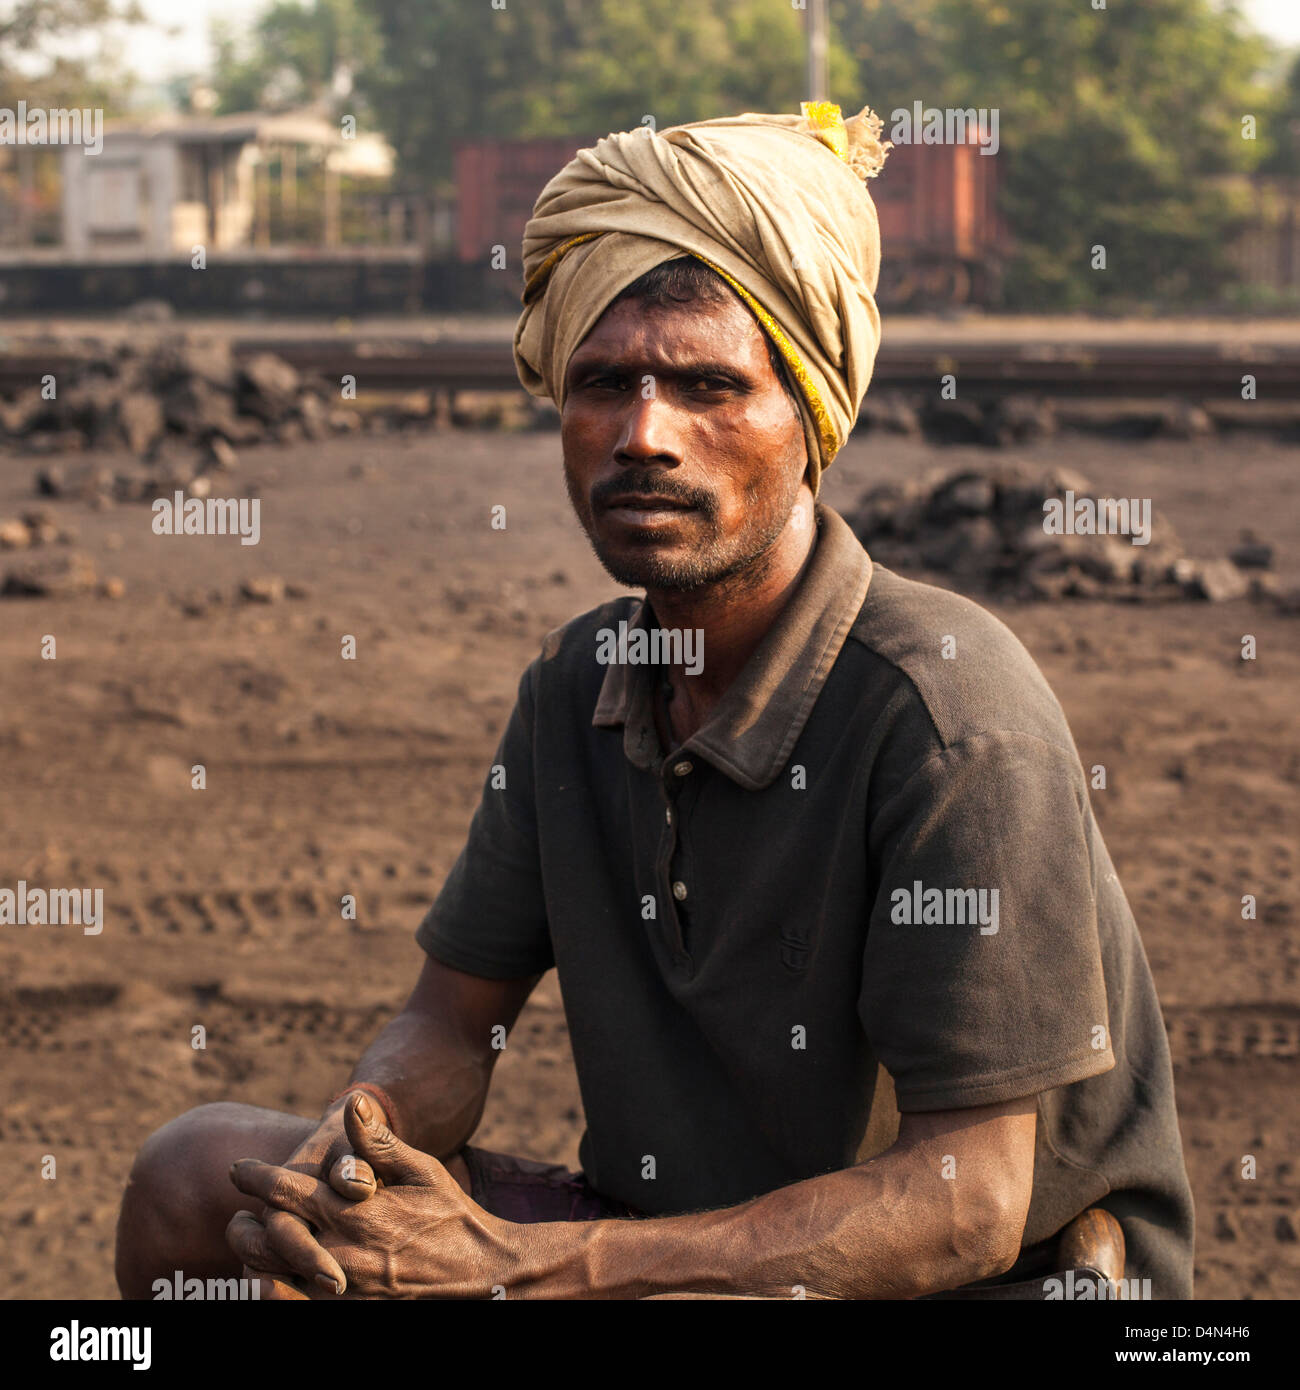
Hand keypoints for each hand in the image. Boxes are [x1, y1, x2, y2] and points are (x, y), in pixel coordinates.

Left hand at [228, 1094, 511, 1298]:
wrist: (478, 1273)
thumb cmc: (449, 1213)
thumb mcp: (420, 1170)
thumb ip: (379, 1141)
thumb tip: (353, 1100)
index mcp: (356, 1212)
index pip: (286, 1192)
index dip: (256, 1177)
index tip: (238, 1168)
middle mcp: (341, 1253)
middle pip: (267, 1239)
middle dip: (244, 1225)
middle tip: (238, 1212)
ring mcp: (343, 1287)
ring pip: (273, 1276)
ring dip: (254, 1256)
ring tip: (251, 1240)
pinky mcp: (348, 1308)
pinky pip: (294, 1302)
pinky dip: (275, 1286)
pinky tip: (276, 1273)